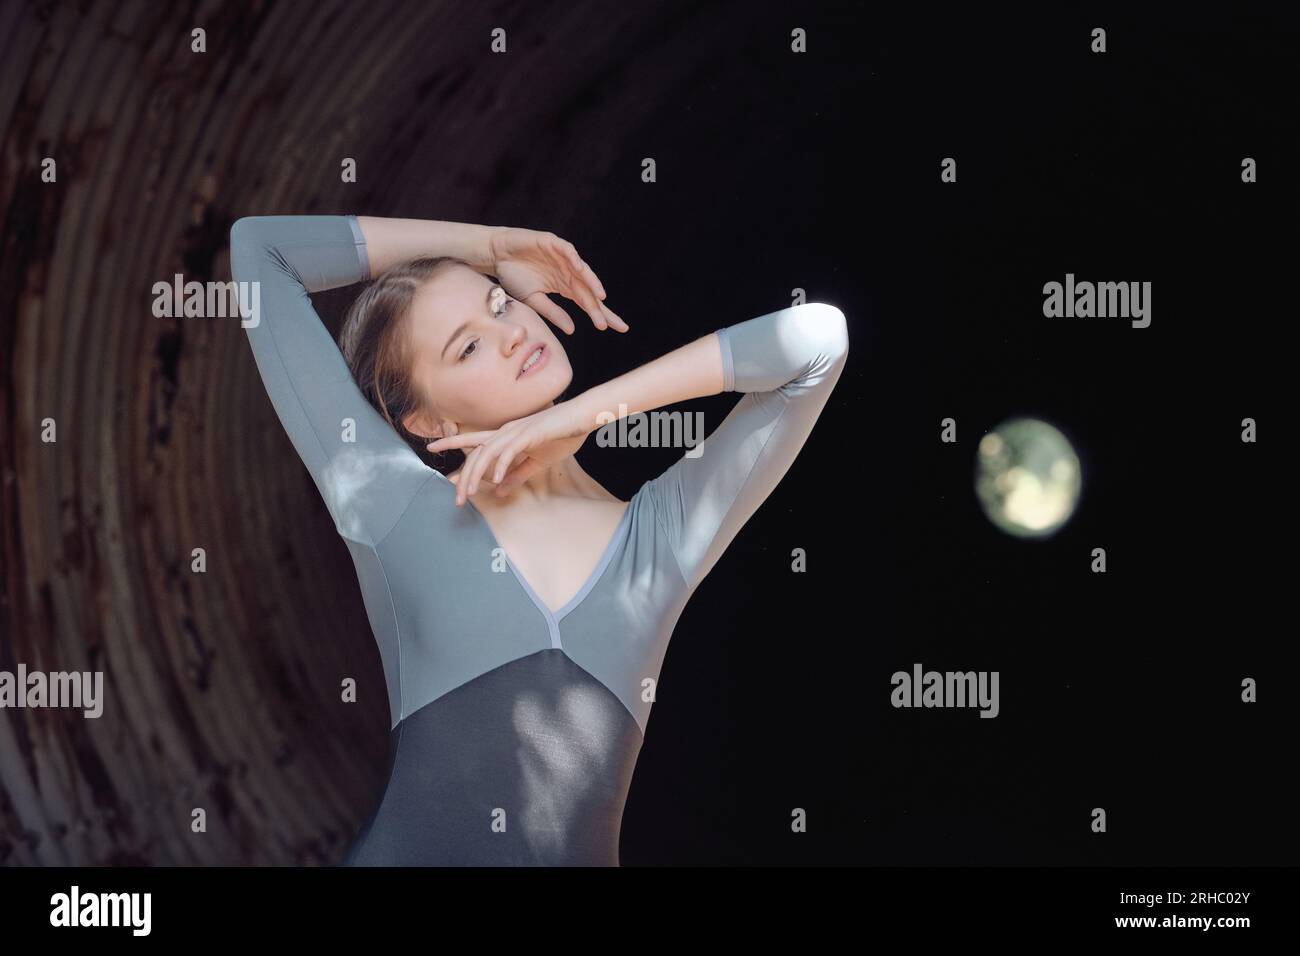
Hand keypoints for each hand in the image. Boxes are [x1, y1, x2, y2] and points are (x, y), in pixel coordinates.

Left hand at [426, 401, 591, 504]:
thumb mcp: (538, 462)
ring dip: (476, 474)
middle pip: (476, 452)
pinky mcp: (530, 433)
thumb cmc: (563, 435)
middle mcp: (507, 431)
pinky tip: (496, 480)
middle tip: (456, 498)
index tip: (433, 450)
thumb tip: (499, 490)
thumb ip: (517, 475)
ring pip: (487, 453)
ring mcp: (517, 431)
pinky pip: (510, 451)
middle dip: (463, 475)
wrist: (584, 417)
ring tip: (469, 494)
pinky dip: (501, 465)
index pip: (474, 441)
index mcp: (507, 435)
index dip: (452, 444)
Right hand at [488, 227, 627, 333]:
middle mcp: (568, 272)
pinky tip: (579, 270)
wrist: (496, 255)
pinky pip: (567, 251)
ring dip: (592, 283)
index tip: (610, 329)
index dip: (599, 314)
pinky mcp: (552, 243)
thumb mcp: (534, 300)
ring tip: (601, 297)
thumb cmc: (514, 276)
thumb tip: (572, 330)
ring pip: (582, 271)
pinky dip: (574, 259)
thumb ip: (553, 312)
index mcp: (565, 286)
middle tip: (614, 323)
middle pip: (590, 291)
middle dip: (601, 307)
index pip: (587, 302)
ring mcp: (562, 257)